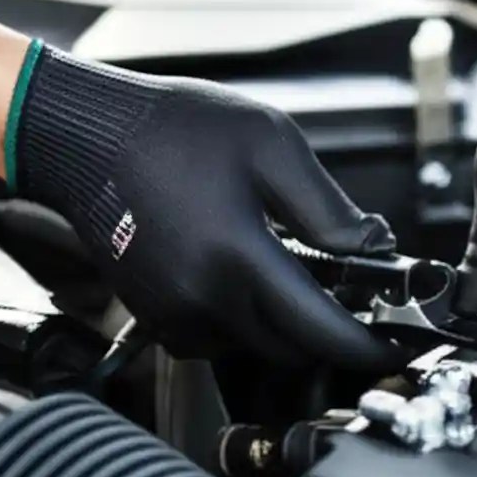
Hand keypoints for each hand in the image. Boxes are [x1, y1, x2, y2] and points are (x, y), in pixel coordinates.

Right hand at [12, 45, 398, 365]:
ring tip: (290, 269)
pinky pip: (218, 339)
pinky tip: (244, 274)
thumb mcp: (272, 147)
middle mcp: (203, 300)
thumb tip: (375, 248)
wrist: (82, 134)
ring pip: (256, 346)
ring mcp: (173, 314)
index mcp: (238, 259)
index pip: (322, 330)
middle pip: (294, 347)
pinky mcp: (154, 316)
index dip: (367, 346)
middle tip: (350, 292)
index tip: (394, 347)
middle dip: (329, 330)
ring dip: (285, 324)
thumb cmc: (171, 129)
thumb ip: (330, 209)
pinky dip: (244, 320)